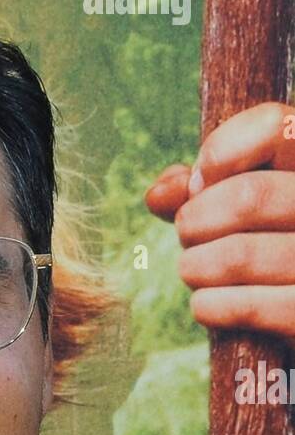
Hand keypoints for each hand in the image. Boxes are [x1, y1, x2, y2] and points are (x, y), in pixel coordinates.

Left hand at [144, 101, 294, 339]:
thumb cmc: (275, 253)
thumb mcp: (248, 208)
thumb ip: (203, 191)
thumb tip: (159, 194)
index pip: (273, 127)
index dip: (219, 154)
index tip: (200, 185)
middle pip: (247, 196)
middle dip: (195, 219)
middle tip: (188, 236)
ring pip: (239, 255)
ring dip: (195, 266)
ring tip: (193, 270)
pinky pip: (247, 306)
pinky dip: (210, 306)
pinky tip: (205, 305)